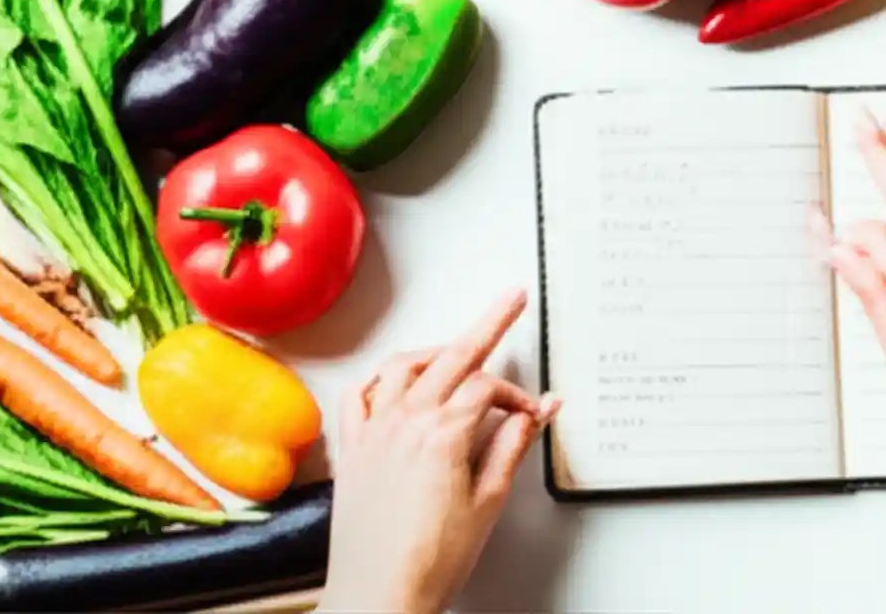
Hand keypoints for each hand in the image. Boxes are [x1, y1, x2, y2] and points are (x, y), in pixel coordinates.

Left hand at [319, 289, 559, 613]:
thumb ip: (512, 446)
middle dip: (488, 323)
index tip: (531, 411)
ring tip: (455, 347)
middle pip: (451, 356)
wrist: (380, 594)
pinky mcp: (351, 449)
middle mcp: (403, 422)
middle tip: (509, 301)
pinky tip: (393, 381)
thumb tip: (534, 412)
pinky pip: (359, 396)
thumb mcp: (488, 501)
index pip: (488, 388)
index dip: (517, 396)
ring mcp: (373, 432)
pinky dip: (380, 379)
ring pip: (402, 366)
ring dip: (433, 350)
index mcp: (442, 433)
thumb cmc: (429, 560)